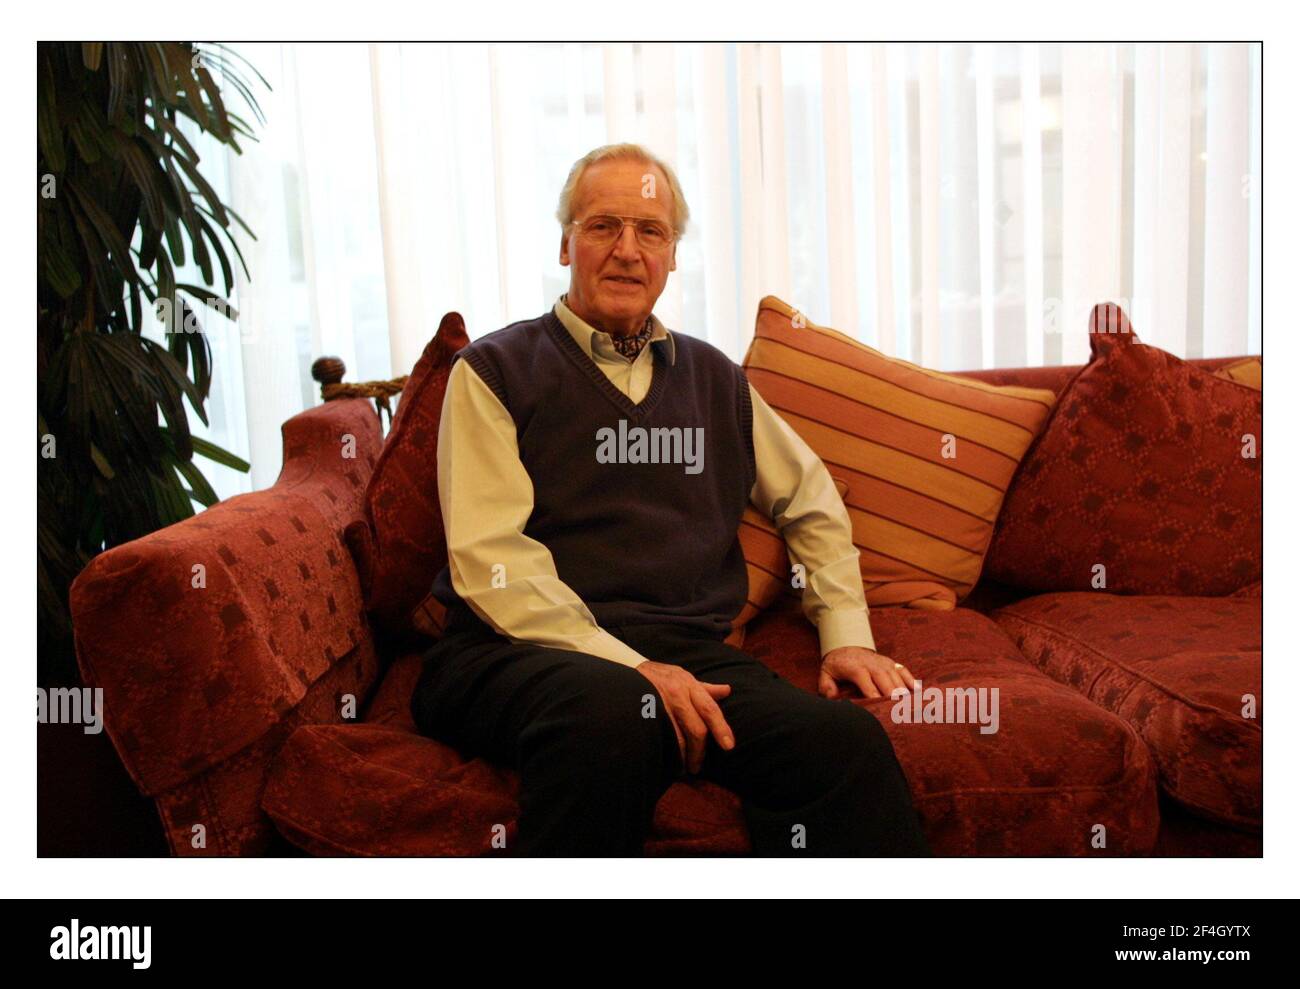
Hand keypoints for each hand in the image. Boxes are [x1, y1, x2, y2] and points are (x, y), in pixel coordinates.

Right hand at [635, 660, 734, 774]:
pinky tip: (666, 758)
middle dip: (699, 752)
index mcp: (688, 684)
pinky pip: (659, 736)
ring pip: (677, 737)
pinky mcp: (644, 714)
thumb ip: (704, 688)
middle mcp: (676, 693)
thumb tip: (727, 690)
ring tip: (681, 766)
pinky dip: (666, 750)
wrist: (626, 669)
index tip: (729, 746)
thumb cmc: (659, 676)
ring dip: (682, 755)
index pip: (710, 709)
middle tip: (696, 766)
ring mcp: (659, 703)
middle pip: (695, 729)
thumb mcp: (682, 676)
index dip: (721, 728)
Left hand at [819, 646, 916, 700]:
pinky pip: (904, 671)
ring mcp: (884, 663)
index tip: (880, 708)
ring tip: (912, 707)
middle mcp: (872, 664)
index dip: (874, 695)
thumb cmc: (837, 666)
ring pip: (897, 677)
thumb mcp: (826, 674)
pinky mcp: (891, 663)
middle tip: (900, 712)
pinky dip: (911, 680)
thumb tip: (832, 698)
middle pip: (886, 680)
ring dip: (904, 691)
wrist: (846, 647)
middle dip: (893, 696)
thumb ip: (826, 686)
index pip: (867, 683)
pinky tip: (918, 692)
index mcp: (856, 668)